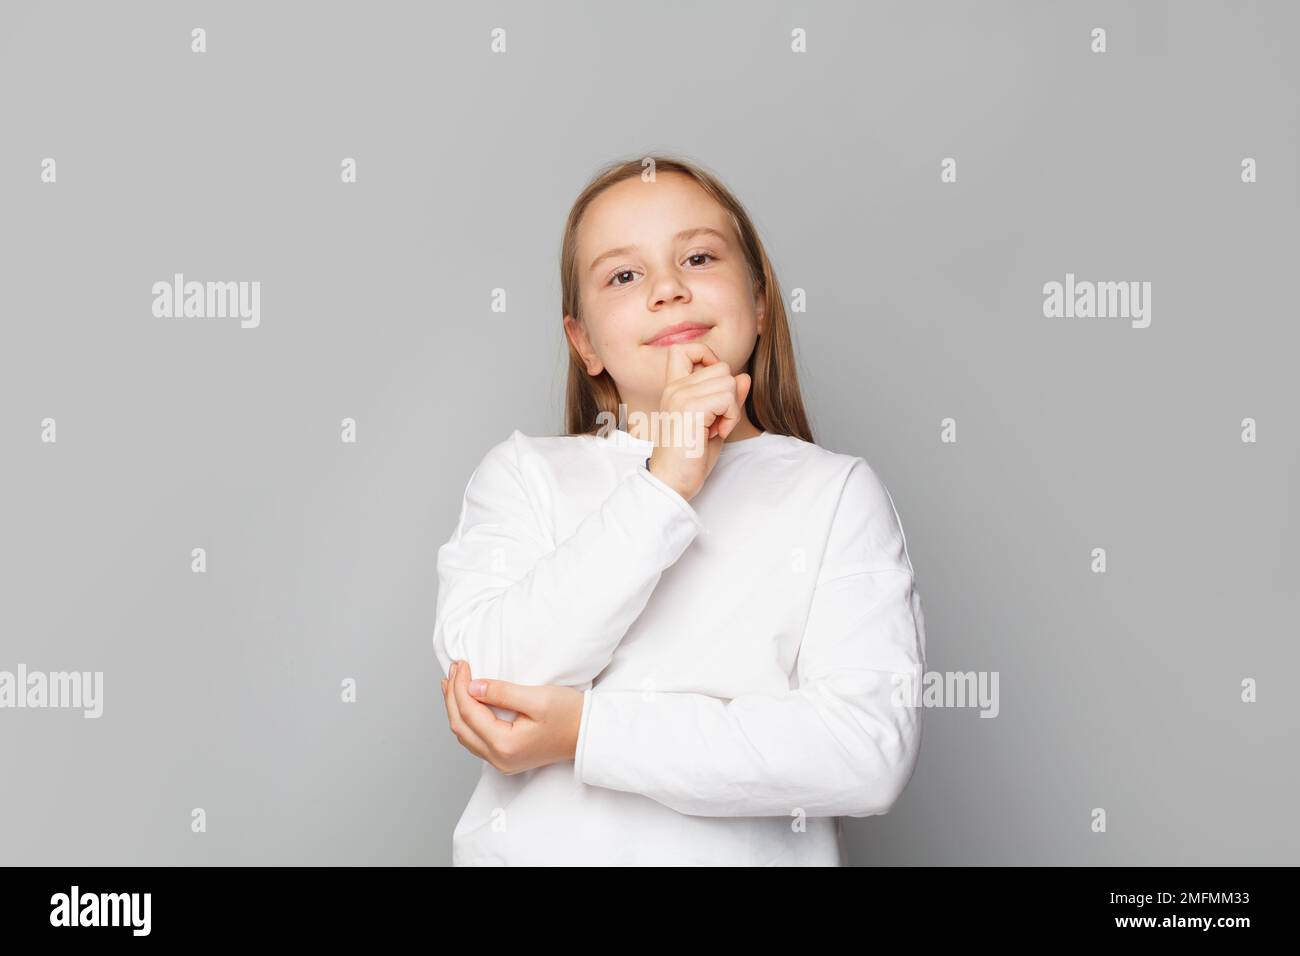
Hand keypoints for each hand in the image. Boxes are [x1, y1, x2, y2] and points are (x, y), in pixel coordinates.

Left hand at [440, 659, 585, 774]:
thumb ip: (502, 693)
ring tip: (452, 683)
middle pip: (460, 726)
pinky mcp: (506, 758)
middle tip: (453, 669)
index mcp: (505, 745)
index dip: (460, 685)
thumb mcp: (538, 698)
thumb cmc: (570, 715)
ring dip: (455, 707)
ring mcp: (501, 761)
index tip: (461, 663)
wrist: (589, 734)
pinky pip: (475, 739)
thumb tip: (472, 687)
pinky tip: (467, 703)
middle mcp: (499, 759)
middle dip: (452, 696)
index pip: (469, 712)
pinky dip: (466, 719)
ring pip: (464, 735)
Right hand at [648, 342, 751, 501]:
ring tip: (715, 430)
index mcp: (674, 389)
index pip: (684, 349)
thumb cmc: (689, 459)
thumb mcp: (714, 424)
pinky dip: (731, 418)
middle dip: (729, 395)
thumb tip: (744, 377)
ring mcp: (681, 395)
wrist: (671, 482)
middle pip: (722, 368)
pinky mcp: (691, 407)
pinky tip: (715, 434)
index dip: (707, 357)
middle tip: (716, 422)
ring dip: (731, 409)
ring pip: (729, 381)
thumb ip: (727, 400)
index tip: (713, 387)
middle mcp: (675, 387)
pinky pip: (728, 398)